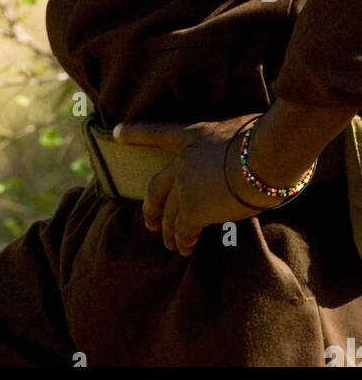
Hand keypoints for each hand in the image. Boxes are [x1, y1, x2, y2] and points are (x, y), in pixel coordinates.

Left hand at [112, 116, 273, 256]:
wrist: (263, 155)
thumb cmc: (263, 138)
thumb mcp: (241, 129)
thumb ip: (235, 144)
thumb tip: (251, 152)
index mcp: (192, 136)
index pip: (158, 132)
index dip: (135, 133)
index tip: (116, 132)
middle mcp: (182, 161)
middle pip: (157, 187)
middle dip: (151, 206)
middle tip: (149, 220)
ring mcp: (184, 186)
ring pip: (169, 213)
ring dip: (168, 230)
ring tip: (168, 243)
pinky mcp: (193, 210)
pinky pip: (184, 230)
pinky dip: (183, 241)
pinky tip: (184, 249)